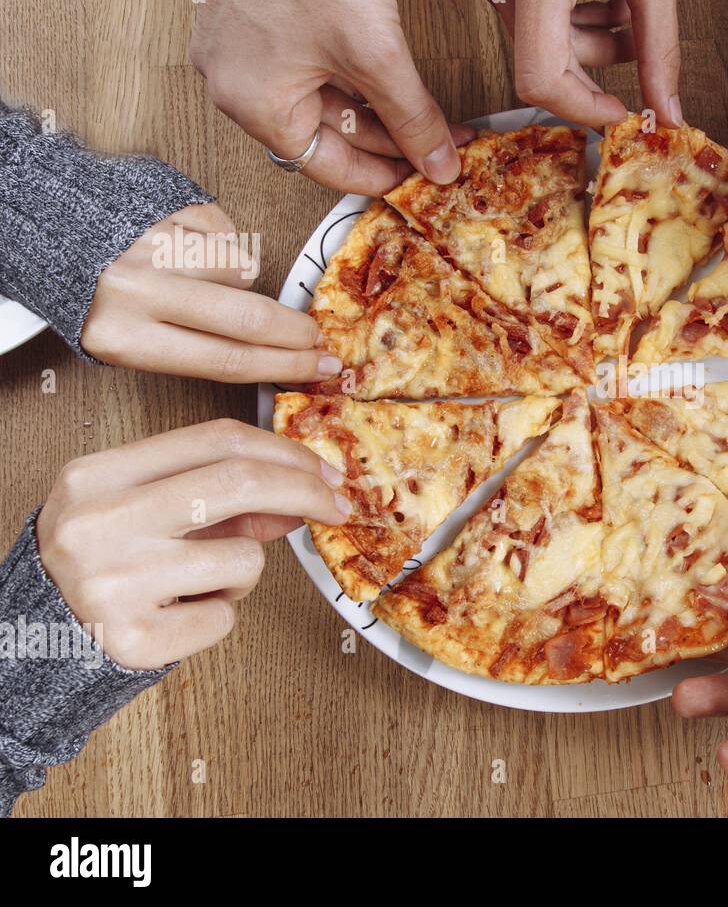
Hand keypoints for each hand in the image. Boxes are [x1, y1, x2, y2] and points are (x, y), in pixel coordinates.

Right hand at [36, 420, 350, 669]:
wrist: (37, 640)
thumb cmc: (105, 566)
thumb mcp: (149, 513)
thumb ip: (222, 498)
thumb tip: (304, 491)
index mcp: (98, 475)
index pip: (216, 439)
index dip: (285, 451)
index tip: (325, 471)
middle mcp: (99, 521)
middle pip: (238, 483)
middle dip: (304, 491)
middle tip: (338, 506)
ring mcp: (111, 580)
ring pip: (243, 558)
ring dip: (244, 573)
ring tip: (197, 584)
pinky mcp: (131, 637)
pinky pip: (224, 618)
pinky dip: (216, 617)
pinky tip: (177, 616)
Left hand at [82, 204, 341, 382]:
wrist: (46, 226)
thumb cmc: (96, 293)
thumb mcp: (128, 341)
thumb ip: (190, 350)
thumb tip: (271, 357)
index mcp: (123, 338)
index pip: (224, 360)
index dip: (281, 366)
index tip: (316, 366)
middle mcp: (135, 292)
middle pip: (245, 318)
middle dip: (292, 330)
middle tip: (315, 335)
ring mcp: (150, 244)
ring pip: (239, 269)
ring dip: (238, 277)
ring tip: (205, 277)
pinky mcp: (163, 207)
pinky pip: (225, 231)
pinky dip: (220, 241)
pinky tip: (191, 245)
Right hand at [190, 0, 474, 191]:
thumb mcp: (374, 52)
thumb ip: (411, 117)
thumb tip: (437, 165)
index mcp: (253, 103)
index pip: (327, 168)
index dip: (383, 176)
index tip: (424, 177)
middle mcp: (236, 80)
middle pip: (326, 135)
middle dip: (387, 140)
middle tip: (437, 143)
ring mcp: (241, 45)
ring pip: (320, 98)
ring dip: (373, 109)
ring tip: (423, 111)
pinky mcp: (255, 13)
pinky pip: (308, 64)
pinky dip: (350, 76)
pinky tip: (387, 74)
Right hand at [452, 0, 680, 126]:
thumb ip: (661, 42)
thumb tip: (667, 108)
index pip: (542, 79)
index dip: (582, 106)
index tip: (618, 108)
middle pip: (543, 57)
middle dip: (597, 58)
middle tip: (635, 38)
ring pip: (533, 34)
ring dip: (583, 33)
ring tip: (623, 1)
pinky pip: (519, 4)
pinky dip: (559, 7)